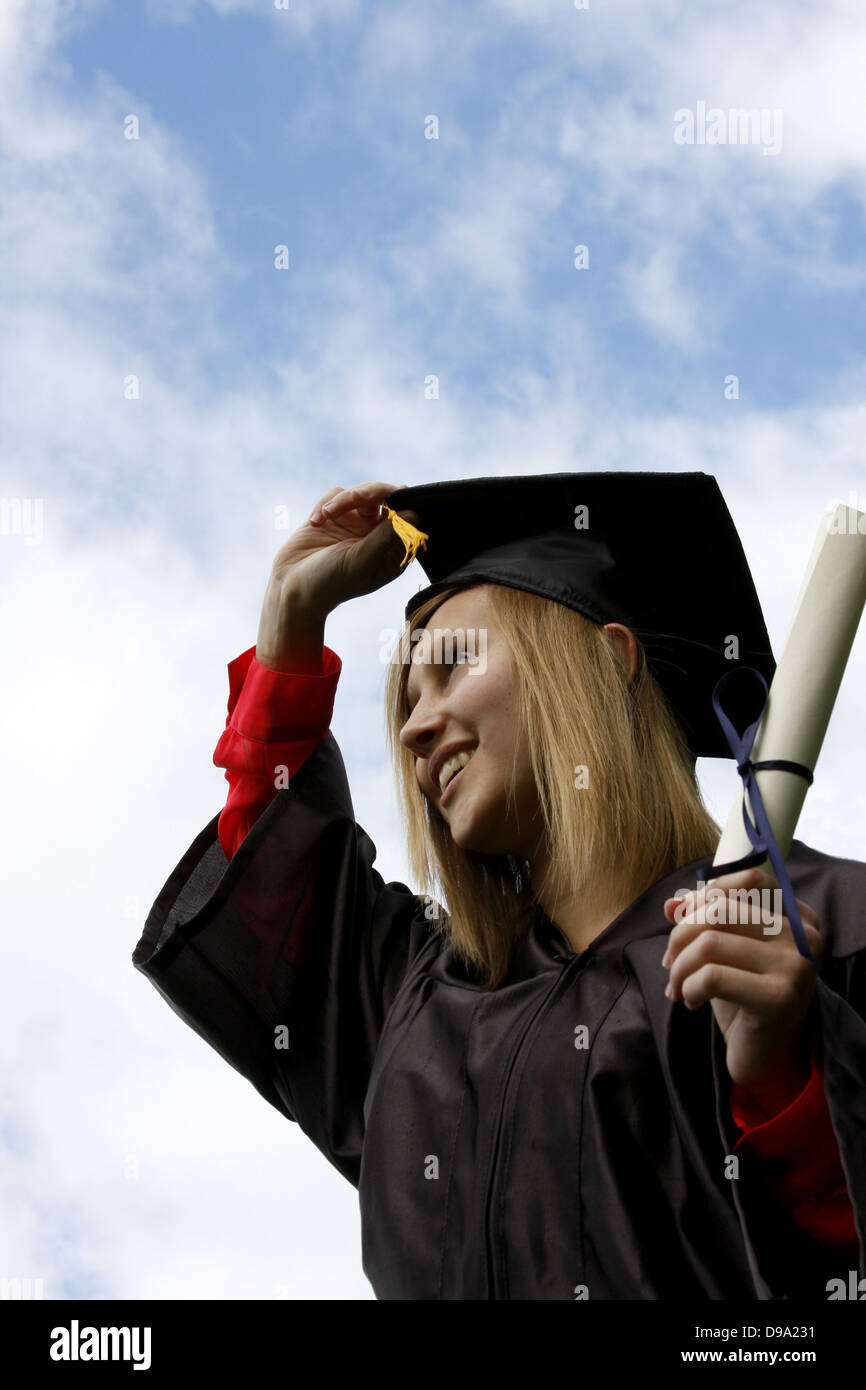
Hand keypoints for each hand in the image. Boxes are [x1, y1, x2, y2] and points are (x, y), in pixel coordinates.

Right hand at [270, 481, 420, 611]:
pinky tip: (315, 522)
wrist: (292, 587)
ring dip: (342, 500)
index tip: (390, 499)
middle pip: (385, 497)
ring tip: (327, 515)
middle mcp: (376, 534)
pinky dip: (325, 503)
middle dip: (370, 492)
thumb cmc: (331, 582)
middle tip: (356, 497)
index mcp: (391, 549)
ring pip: (359, 493)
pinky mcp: (333, 516)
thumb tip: (414, 514)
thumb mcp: (361, 560)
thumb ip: (386, 536)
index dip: (400, 501)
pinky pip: (336, 494)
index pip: (406, 516)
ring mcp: (355, 524)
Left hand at [661, 868, 822, 1117]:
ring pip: (709, 942)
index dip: (706, 894)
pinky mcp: (778, 998)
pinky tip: (691, 1001)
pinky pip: (710, 976)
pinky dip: (688, 987)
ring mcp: (795, 967)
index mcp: (799, 916)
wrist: (766, 1053)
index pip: (751, 879)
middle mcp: (804, 936)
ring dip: (678, 966)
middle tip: (670, 963)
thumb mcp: (726, 948)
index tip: (682, 919)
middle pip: (720, 908)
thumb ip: (702, 918)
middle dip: (680, 934)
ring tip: (678, 986)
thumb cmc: (745, 993)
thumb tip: (671, 903)